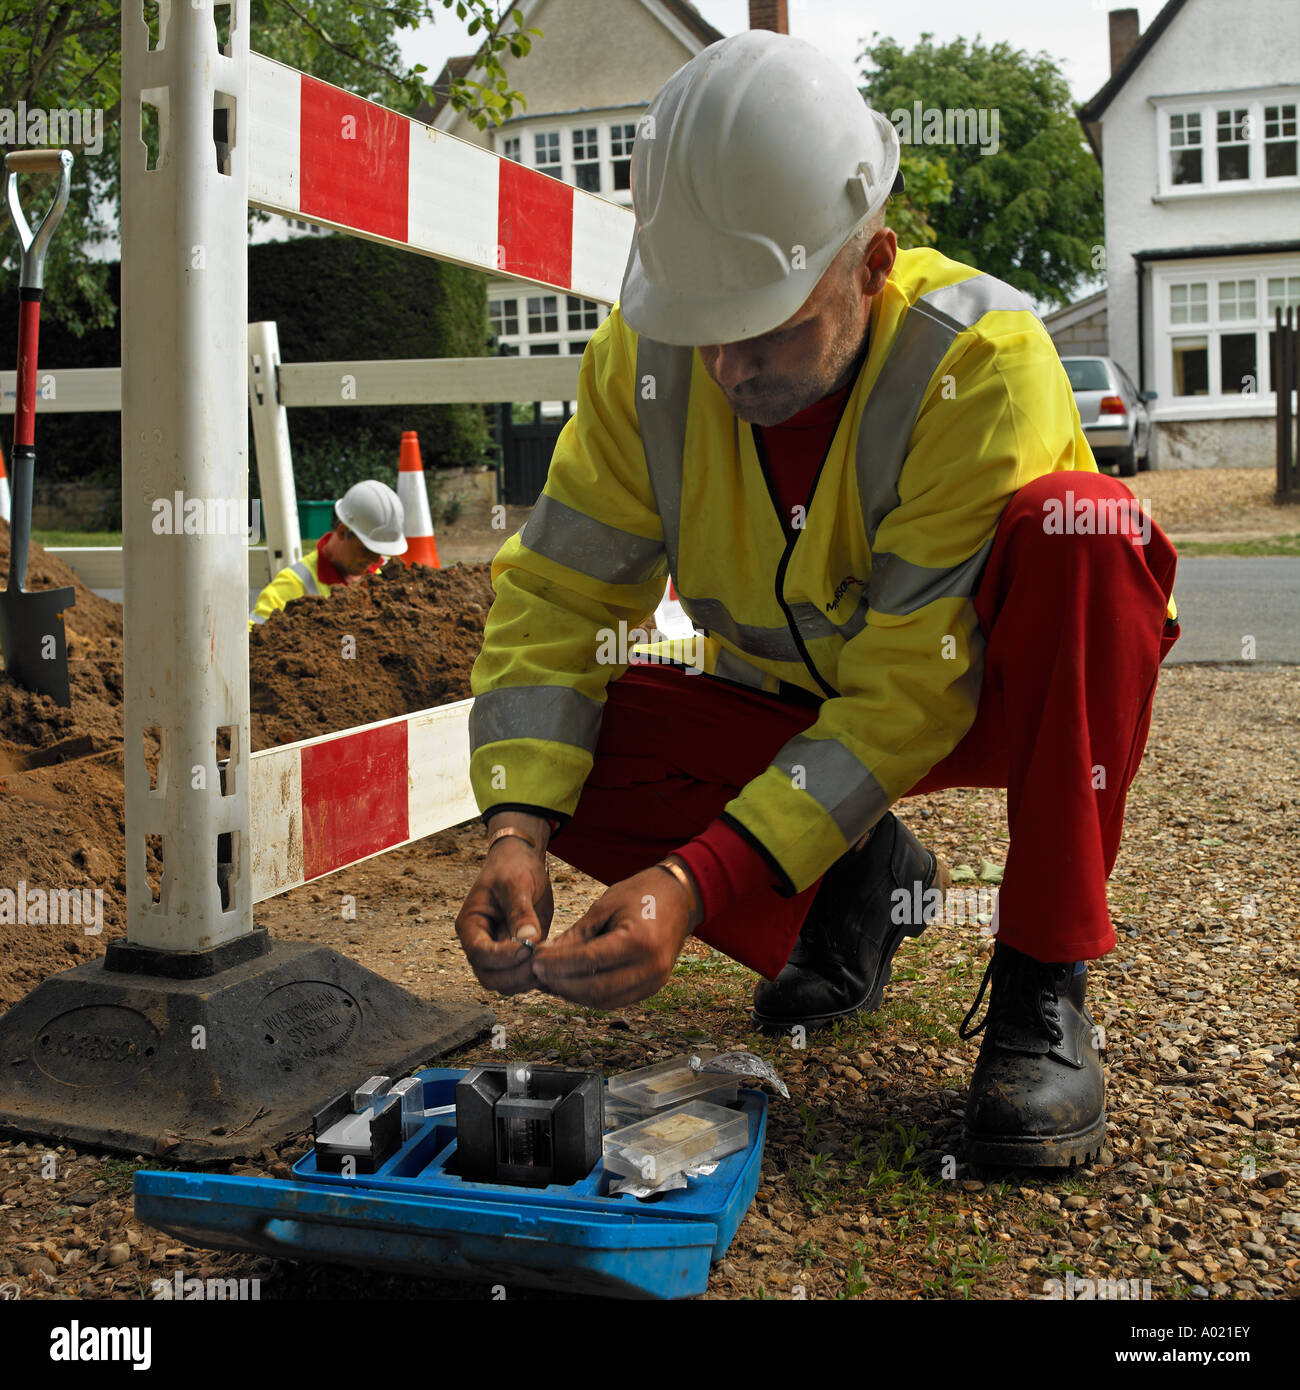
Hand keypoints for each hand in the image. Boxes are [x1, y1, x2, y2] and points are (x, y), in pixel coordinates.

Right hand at [454, 826, 553, 994]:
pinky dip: (537, 975)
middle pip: (490, 977)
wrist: (519, 862)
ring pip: (507, 983)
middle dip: (516, 974)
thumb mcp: (515, 883)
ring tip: (552, 959)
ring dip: (528, 978)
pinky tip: (555, 960)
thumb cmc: (512, 867)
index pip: (479, 953)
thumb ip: (520, 911)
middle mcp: (480, 943)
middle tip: (544, 961)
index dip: (503, 956)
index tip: (529, 946)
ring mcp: (498, 952)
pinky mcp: (517, 956)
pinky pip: (522, 976)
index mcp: (470, 924)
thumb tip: (529, 939)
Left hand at [529, 861, 698, 1007]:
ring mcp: (654, 981)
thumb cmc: (642, 893)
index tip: (536, 959)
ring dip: (572, 993)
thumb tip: (545, 955)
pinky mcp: (652, 987)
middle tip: (538, 972)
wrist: (681, 897)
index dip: (558, 963)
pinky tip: (571, 983)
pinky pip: (615, 999)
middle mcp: (650, 967)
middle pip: (595, 988)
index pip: (589, 961)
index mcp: (639, 942)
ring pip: (603, 1000)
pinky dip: (590, 995)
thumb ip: (576, 935)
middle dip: (561, 983)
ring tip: (550, 979)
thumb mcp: (605, 906)